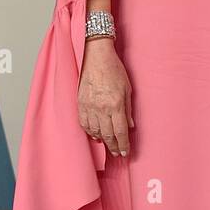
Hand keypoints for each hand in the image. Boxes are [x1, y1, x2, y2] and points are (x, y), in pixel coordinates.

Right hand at [78, 38, 133, 155]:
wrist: (95, 56)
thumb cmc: (114, 70)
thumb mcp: (127, 89)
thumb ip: (128, 109)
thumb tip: (130, 126)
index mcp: (115, 105)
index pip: (120, 132)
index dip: (123, 145)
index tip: (125, 153)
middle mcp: (101, 108)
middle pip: (107, 135)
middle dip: (113, 147)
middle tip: (117, 153)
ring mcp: (89, 107)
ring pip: (95, 131)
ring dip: (102, 140)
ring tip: (107, 144)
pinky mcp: (80, 103)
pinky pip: (84, 124)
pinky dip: (89, 132)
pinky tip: (94, 135)